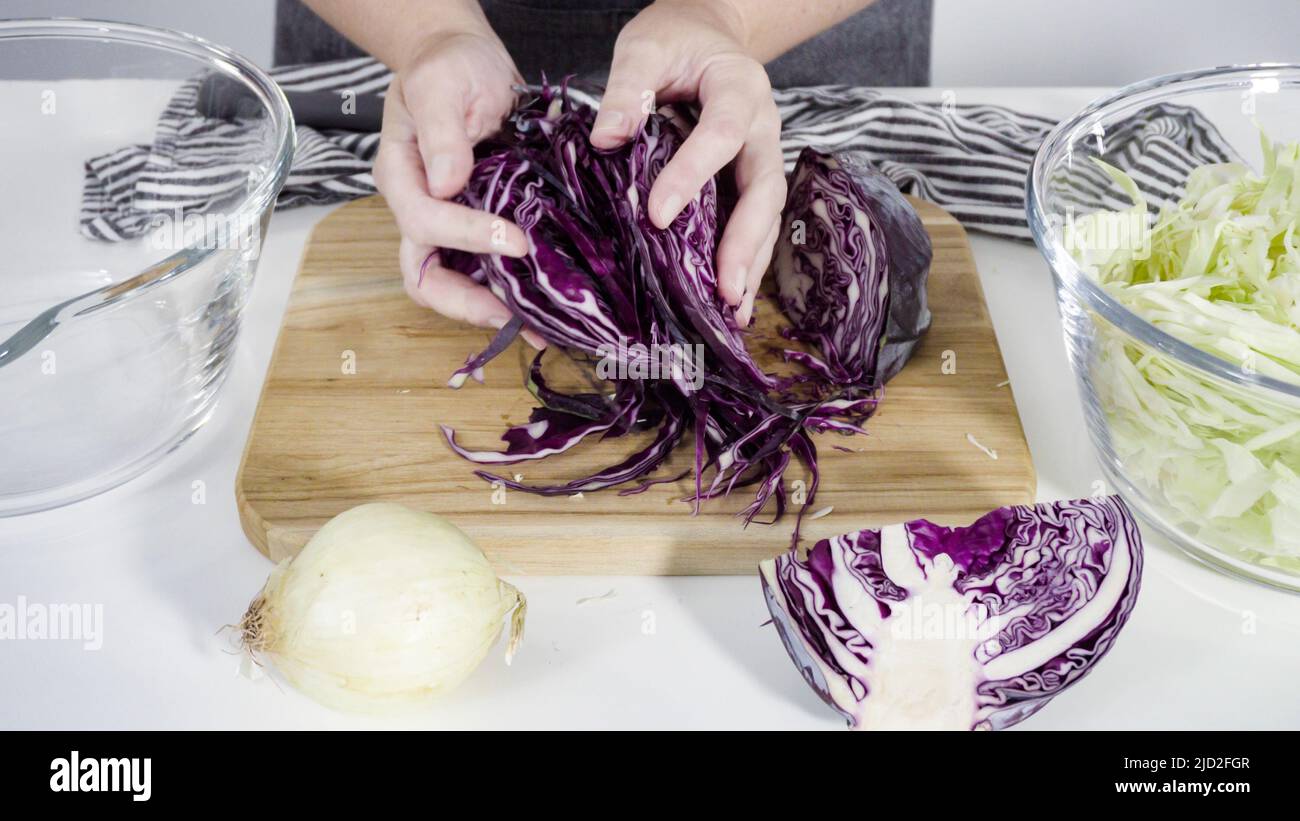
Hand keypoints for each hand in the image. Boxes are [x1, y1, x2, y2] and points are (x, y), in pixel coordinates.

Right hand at [374, 28, 543, 345]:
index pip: (423, 222)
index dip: (467, 235)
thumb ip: (442, 131)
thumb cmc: (449, 66)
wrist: (466, 61)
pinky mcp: (478, 224)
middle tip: (518, 319)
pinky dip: (511, 288)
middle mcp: (418, 208)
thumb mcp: (442, 84)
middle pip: (425, 276)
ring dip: (492, 308)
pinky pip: (487, 268)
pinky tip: (549, 299)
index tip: (515, 239)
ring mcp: (447, 222)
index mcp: (402, 176)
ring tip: (541, 326)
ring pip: (454, 283)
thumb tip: (447, 182)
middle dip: (468, 304)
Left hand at [592, 0, 785, 325]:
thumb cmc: (675, 39)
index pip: (721, 135)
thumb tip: (606, 138)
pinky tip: (730, 301)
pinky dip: (745, 262)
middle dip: (745, 242)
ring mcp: (762, 157)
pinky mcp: (750, 180)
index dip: (692, 175)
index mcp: (739, 88)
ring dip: (752, 265)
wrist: (708, 33)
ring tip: (732, 312)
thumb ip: (629, 87)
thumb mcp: (646, 46)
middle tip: (724, 288)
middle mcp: (763, 127)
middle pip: (764, 189)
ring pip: (767, 216)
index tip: (655, 214)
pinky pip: (754, 224)